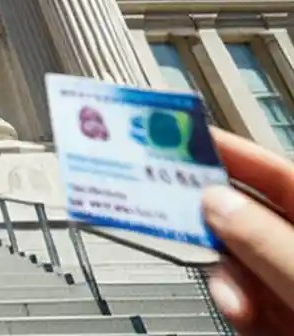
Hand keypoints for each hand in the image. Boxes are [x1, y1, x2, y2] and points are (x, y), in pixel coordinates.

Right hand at [202, 128, 293, 333]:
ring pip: (239, 264)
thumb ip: (267, 239)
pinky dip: (236, 307)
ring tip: (237, 296)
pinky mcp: (282, 322)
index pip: (276, 174)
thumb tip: (217, 205)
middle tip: (175, 210)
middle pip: (249, 217)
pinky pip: (243, 303)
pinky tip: (243, 314)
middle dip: (219, 225)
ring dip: (228, 277)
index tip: (183, 140)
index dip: (231, 153)